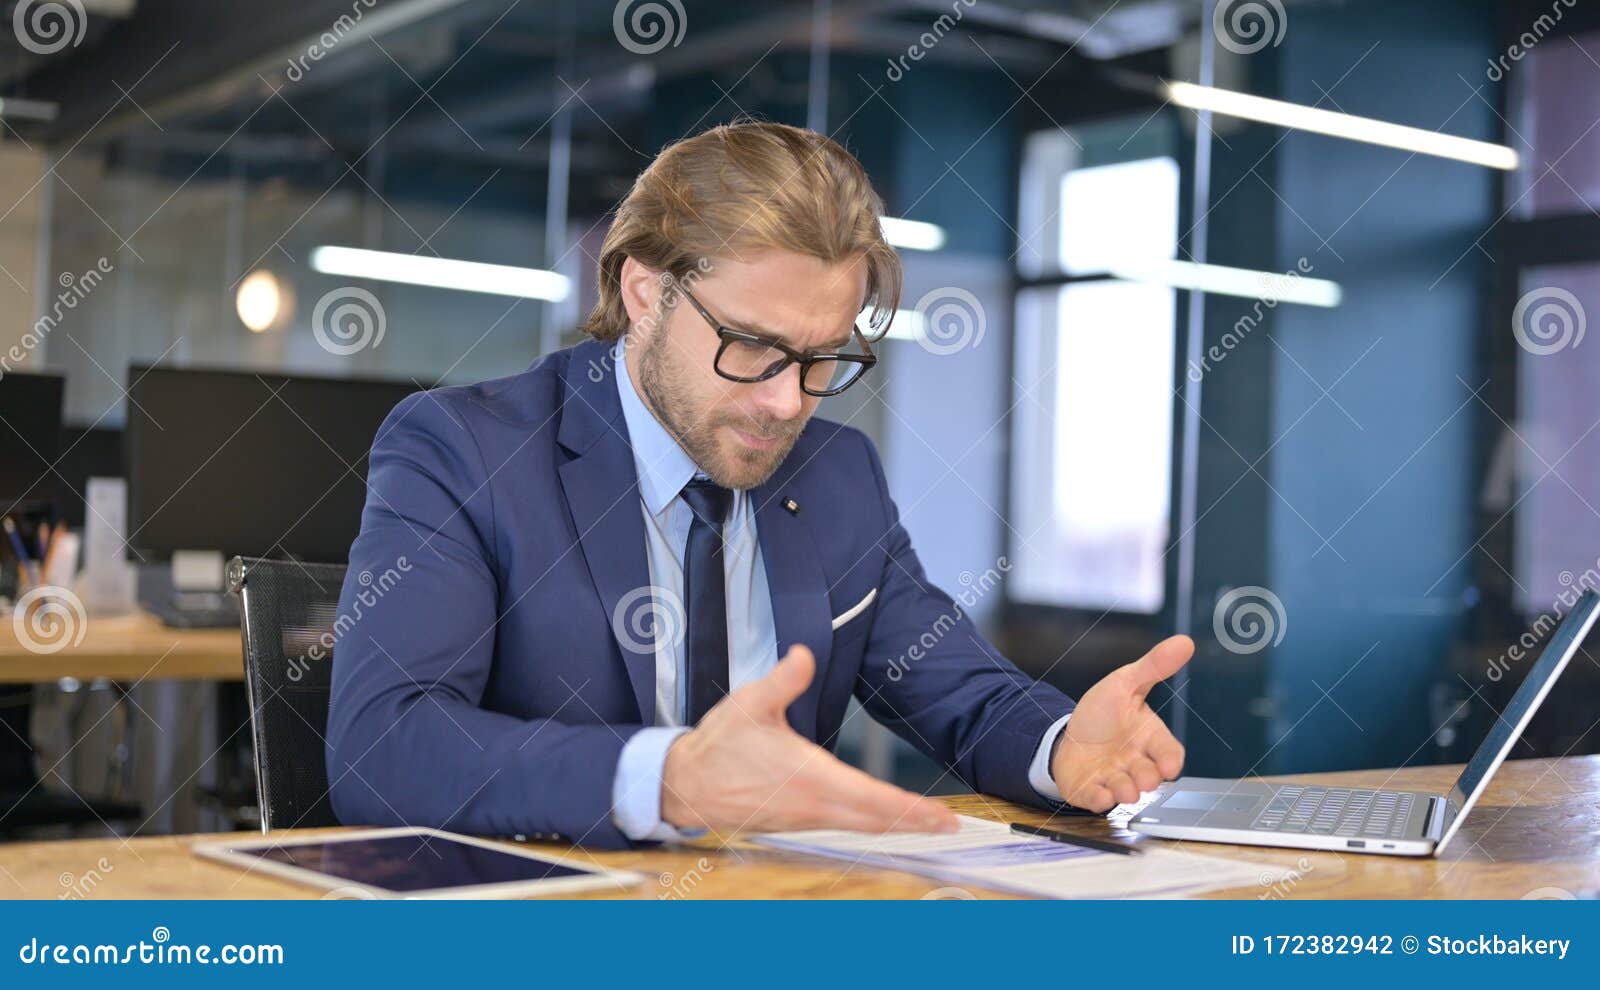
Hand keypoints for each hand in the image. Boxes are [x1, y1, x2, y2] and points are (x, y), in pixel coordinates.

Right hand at [660, 644, 957, 834]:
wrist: (686, 785)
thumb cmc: (719, 745)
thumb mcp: (750, 703)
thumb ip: (783, 680)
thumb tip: (805, 654)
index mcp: (809, 777)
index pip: (869, 797)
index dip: (907, 808)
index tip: (937, 815)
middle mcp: (812, 804)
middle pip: (874, 819)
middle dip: (913, 822)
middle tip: (949, 826)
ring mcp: (806, 818)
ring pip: (860, 826)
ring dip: (895, 825)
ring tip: (929, 823)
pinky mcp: (799, 822)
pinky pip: (844, 826)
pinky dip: (870, 825)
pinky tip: (885, 820)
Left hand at [1050, 635, 1191, 811]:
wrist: (1069, 733)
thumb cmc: (1104, 713)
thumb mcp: (1125, 683)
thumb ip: (1153, 667)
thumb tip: (1185, 641)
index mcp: (1148, 738)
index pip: (1169, 752)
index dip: (1171, 760)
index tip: (1170, 766)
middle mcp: (1135, 762)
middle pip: (1150, 776)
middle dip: (1148, 778)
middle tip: (1143, 776)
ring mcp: (1113, 779)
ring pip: (1126, 791)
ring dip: (1125, 791)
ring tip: (1123, 788)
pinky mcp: (1091, 790)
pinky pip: (1097, 800)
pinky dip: (1099, 800)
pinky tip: (1098, 794)